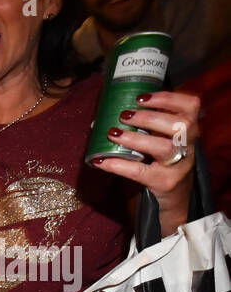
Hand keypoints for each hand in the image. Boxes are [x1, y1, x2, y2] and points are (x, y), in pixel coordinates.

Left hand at [90, 90, 199, 207]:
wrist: (176, 194)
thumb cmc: (163, 159)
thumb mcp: (165, 138)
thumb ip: (151, 124)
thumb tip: (109, 113)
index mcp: (190, 128)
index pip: (191, 106)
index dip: (168, 98)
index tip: (141, 98)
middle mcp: (189, 144)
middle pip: (180, 126)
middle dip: (150, 117)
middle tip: (124, 115)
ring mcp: (179, 165)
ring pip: (165, 147)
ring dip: (136, 138)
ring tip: (114, 134)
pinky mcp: (165, 182)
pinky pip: (141, 172)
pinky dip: (119, 165)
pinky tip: (101, 161)